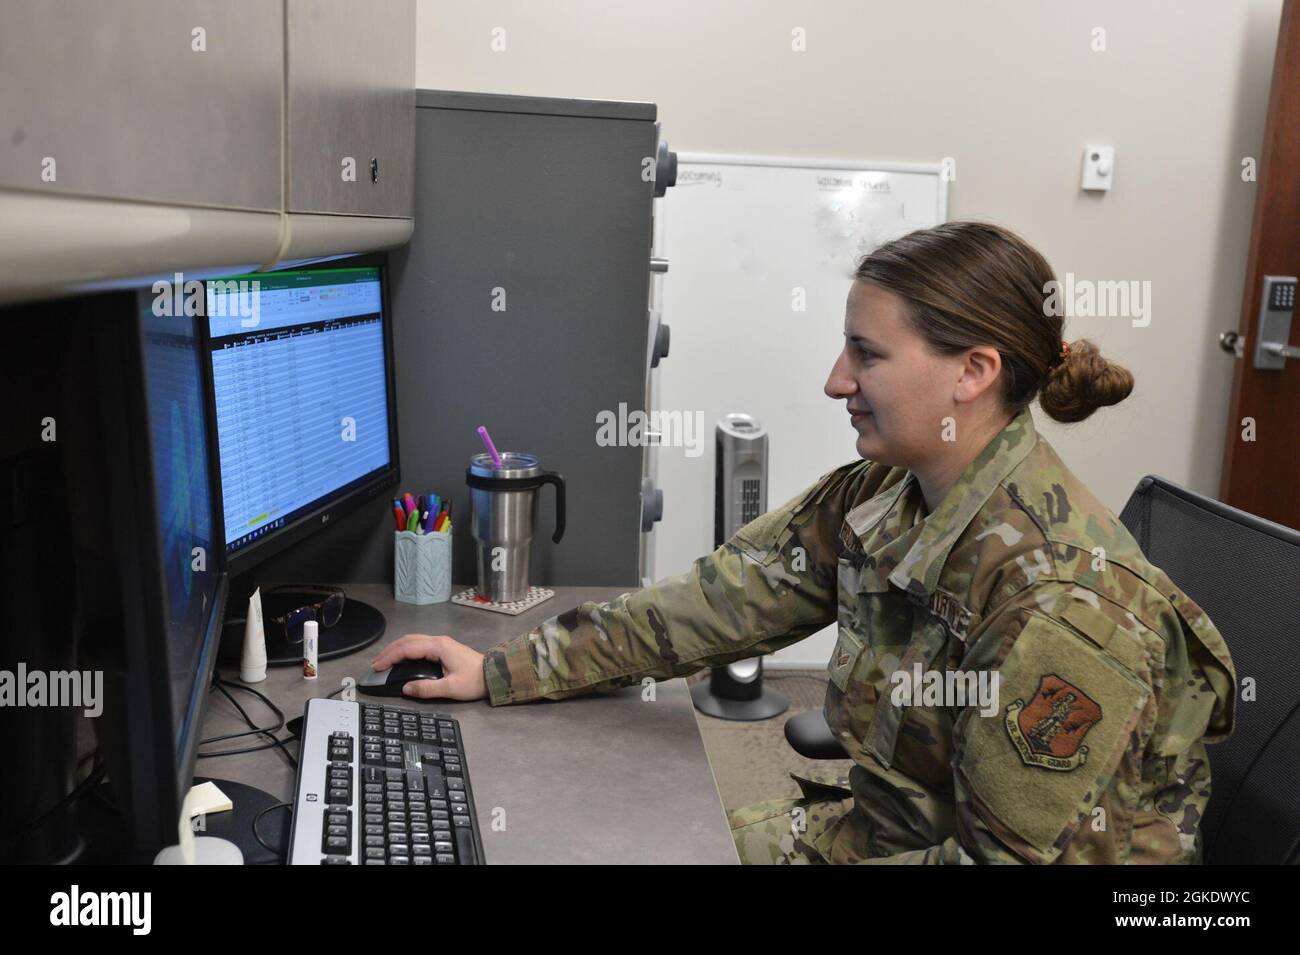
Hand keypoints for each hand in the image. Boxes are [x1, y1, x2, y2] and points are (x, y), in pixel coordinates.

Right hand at [369, 633, 487, 700]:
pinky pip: (419, 644)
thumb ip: (426, 689)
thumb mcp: (450, 688)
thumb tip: (406, 688)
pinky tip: (401, 658)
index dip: (390, 657)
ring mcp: (441, 643)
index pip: (407, 648)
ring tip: (385, 661)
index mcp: (438, 647)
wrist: (494, 675)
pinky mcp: (444, 648)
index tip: (377, 667)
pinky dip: (406, 650)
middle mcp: (438, 641)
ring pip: (413, 640)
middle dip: (389, 651)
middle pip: (407, 640)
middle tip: (376, 664)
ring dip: (397, 649)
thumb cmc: (474, 681)